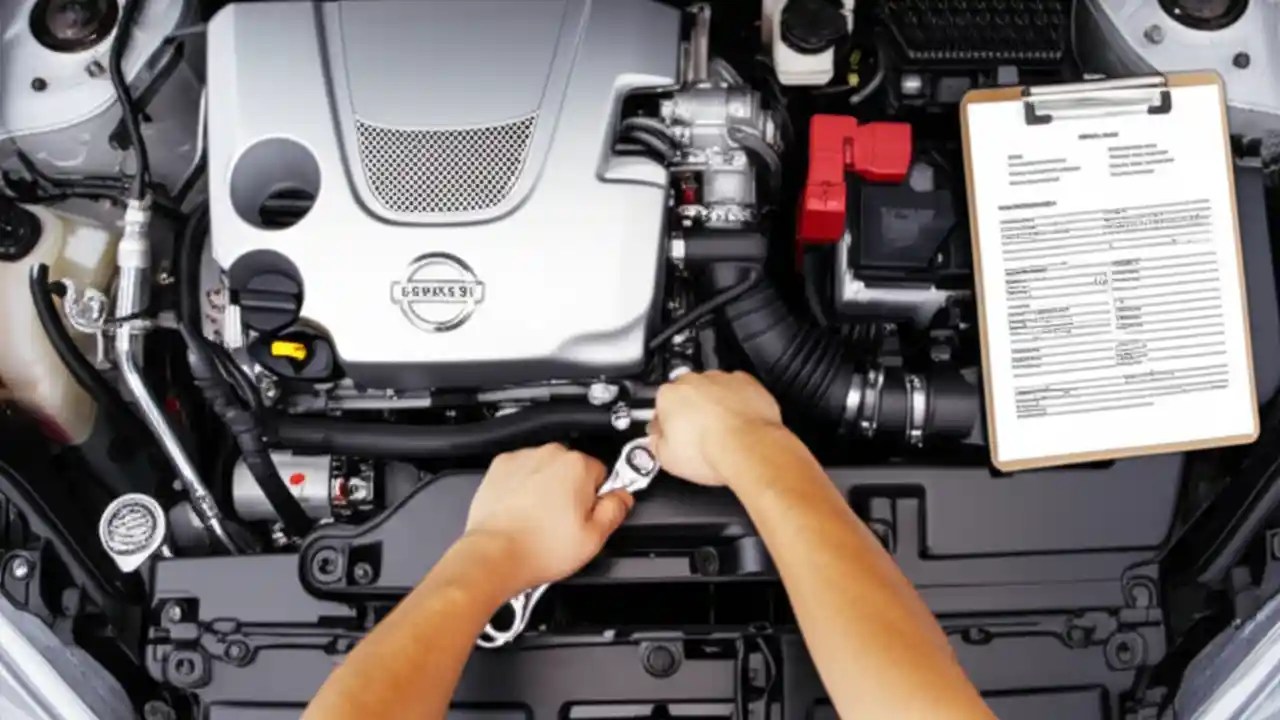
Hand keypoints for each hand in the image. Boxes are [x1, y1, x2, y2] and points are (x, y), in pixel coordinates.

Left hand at [463, 443, 634, 590]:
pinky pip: (520, 472)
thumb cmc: (539, 548)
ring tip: (539, 519)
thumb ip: (615, 510)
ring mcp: (523, 458)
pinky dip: (521, 486)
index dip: (596, 498)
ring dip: (546, 487)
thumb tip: (623, 497)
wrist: (494, 554)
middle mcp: (550, 454)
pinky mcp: (500, 466)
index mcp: (578, 466)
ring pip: (545, 469)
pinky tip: (521, 511)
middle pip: (573, 469)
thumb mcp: (594, 538)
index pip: (602, 473)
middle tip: (563, 522)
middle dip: (571, 491)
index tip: (586, 514)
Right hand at [648, 370, 784, 487]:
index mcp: (669, 395)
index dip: (667, 424)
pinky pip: (737, 389)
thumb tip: (657, 441)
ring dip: (715, 404)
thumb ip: (657, 444)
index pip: (661, 406)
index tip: (673, 436)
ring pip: (713, 389)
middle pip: (687, 393)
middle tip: (699, 436)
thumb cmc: (710, 452)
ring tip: (723, 431)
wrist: (748, 449)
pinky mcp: (746, 382)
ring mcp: (720, 379)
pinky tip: (740, 422)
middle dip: (691, 410)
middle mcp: (693, 381)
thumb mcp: (668, 460)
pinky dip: (738, 401)